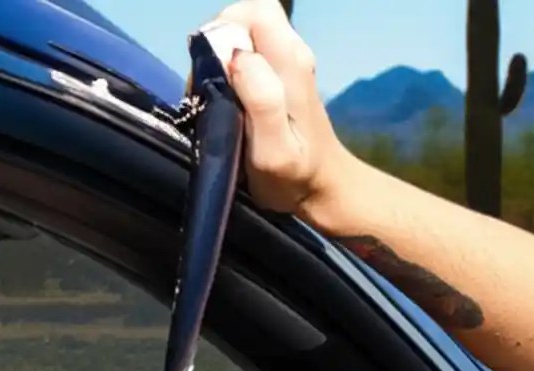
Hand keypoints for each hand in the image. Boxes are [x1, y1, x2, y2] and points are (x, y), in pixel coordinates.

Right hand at [204, 0, 353, 213]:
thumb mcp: (274, 148)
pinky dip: (226, 73)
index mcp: (291, 63)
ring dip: (218, 62)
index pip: (255, 11)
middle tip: (211, 89)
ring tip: (218, 102)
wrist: (322, 189)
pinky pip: (244, 54)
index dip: (226, 31)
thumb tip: (238, 56)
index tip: (215, 71)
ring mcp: (287, 62)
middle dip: (217, 45)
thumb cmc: (295, 177)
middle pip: (245, 17)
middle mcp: (292, 52)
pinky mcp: (278, 75)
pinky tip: (228, 105)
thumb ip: (260, 100)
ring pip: (241, 35)